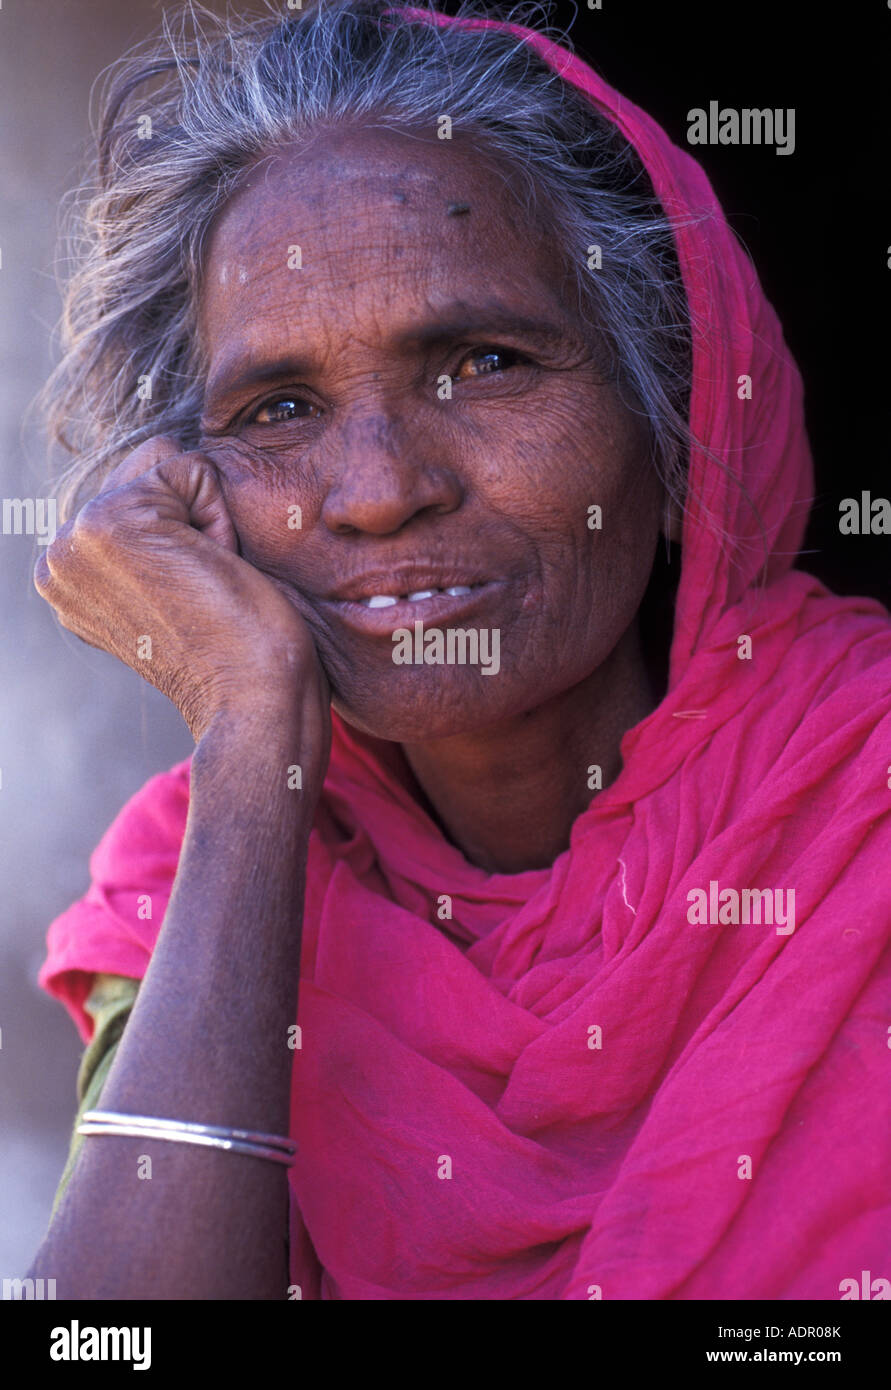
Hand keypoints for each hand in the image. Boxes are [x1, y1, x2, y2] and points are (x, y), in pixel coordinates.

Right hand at [34, 436, 330, 747]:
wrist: (251, 697)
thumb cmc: (236, 651)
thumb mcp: (166, 589)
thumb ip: (140, 544)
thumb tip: (154, 485)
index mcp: (65, 575)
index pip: (132, 489)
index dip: (184, 530)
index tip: (189, 596)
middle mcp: (57, 557)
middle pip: (146, 468)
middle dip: (192, 518)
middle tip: (201, 591)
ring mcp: (76, 539)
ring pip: (167, 465)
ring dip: (206, 520)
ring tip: (204, 583)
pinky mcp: (113, 522)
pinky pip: (192, 470)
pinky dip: (220, 519)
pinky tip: (211, 575)